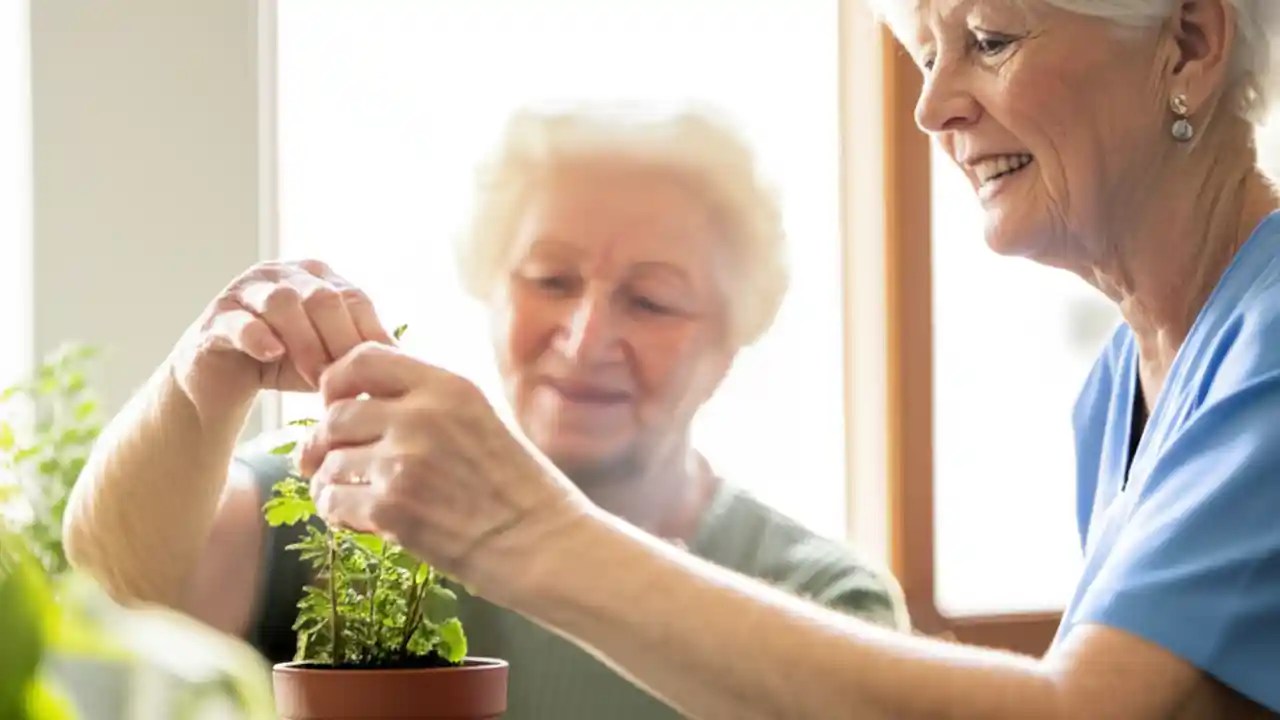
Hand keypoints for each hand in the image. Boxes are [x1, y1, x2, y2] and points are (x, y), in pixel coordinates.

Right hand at [171, 259, 393, 411]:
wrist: (222, 382)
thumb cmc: (286, 366)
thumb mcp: (331, 357)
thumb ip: (362, 353)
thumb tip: (414, 366)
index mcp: (318, 278)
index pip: (354, 298)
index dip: (370, 335)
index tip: (384, 373)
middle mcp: (283, 275)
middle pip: (322, 297)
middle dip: (340, 341)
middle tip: (348, 381)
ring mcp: (246, 291)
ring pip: (282, 303)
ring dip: (305, 342)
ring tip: (316, 377)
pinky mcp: (215, 317)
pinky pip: (238, 321)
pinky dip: (258, 336)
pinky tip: (273, 355)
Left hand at [300, 342, 590, 587]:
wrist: (541, 543)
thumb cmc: (516, 486)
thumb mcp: (480, 419)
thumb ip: (428, 402)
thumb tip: (361, 401)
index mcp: (447, 386)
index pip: (363, 358)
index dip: (337, 381)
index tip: (335, 403)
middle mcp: (421, 415)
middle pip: (336, 415)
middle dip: (325, 442)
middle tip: (326, 460)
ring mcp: (403, 461)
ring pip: (329, 461)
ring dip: (329, 482)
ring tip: (347, 496)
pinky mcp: (391, 508)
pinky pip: (333, 501)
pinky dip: (335, 513)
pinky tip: (354, 520)